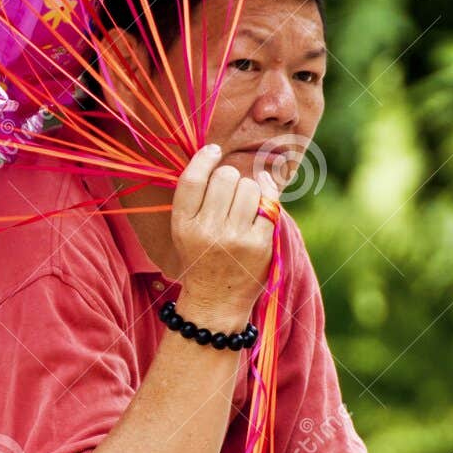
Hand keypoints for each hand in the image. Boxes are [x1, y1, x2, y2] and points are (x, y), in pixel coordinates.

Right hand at [171, 144, 277, 328]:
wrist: (215, 302)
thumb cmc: (201, 258)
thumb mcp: (184, 230)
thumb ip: (195, 197)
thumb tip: (217, 152)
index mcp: (183, 224)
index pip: (192, 179)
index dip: (204, 158)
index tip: (213, 150)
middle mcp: (207, 230)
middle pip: (225, 177)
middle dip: (230, 178)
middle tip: (230, 193)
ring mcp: (234, 238)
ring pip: (249, 187)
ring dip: (250, 189)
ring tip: (245, 204)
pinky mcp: (259, 244)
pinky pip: (269, 204)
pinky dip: (268, 196)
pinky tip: (264, 197)